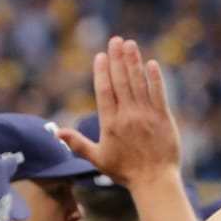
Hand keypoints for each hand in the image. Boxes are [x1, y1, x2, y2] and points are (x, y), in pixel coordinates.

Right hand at [59, 37, 179, 187]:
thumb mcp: (98, 158)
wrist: (154, 181)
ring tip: (130, 44)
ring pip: (138, 83)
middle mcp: (127, 116)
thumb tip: (56, 133)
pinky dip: (155, 78)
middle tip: (115, 40)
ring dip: (134, 62)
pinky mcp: (163, 118)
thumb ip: (77, 143)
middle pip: (121, 81)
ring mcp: (146, 115)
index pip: (104, 91)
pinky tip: (151, 63)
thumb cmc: (125, 171)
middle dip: (117, 58)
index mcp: (110, 123)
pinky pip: (158, 93)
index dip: (102, 71)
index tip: (101, 55)